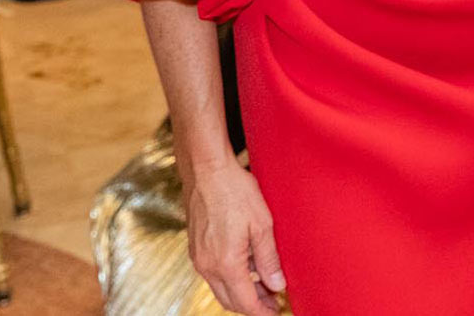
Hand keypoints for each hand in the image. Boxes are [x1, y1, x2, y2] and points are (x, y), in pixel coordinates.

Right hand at [184, 158, 285, 313]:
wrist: (207, 171)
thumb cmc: (236, 192)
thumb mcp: (262, 225)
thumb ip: (269, 259)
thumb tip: (277, 285)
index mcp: (225, 263)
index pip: (245, 302)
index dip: (262, 311)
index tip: (276, 312)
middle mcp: (207, 266)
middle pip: (230, 300)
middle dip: (253, 305)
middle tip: (274, 301)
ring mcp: (198, 258)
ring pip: (221, 288)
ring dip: (242, 292)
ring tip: (265, 285)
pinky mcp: (196, 249)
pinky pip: (214, 273)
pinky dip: (231, 278)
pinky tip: (248, 267)